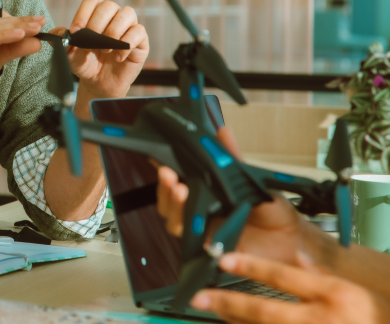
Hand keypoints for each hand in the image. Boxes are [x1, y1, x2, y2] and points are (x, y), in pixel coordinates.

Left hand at [57, 0, 147, 103]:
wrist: (99, 83)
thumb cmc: (86, 63)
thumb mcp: (69, 54)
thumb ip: (62, 42)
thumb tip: (57, 32)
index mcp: (95, 14)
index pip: (91, 2)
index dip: (83, 14)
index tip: (75, 31)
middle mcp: (113, 16)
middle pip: (108, 5)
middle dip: (97, 24)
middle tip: (91, 43)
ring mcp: (128, 27)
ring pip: (127, 13)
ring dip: (113, 31)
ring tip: (105, 50)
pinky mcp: (140, 41)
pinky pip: (138, 32)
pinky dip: (126, 44)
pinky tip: (118, 57)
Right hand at [156, 127, 305, 265]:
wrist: (293, 239)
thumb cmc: (274, 212)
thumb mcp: (252, 179)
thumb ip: (234, 157)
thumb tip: (222, 132)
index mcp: (207, 194)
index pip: (177, 182)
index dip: (166, 172)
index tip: (161, 159)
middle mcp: (201, 212)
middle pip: (168, 202)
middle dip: (164, 187)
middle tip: (168, 174)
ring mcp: (204, 230)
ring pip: (173, 220)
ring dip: (172, 204)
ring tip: (179, 190)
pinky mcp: (210, 248)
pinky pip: (190, 241)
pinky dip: (187, 228)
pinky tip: (191, 217)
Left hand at [192, 252, 389, 323]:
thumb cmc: (377, 319)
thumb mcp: (356, 292)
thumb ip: (322, 275)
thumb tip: (294, 254)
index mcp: (336, 295)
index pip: (283, 277)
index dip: (250, 267)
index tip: (223, 259)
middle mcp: (324, 322)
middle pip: (264, 312)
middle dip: (228, 303)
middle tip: (199, 297)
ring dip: (236, 323)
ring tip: (211, 313)